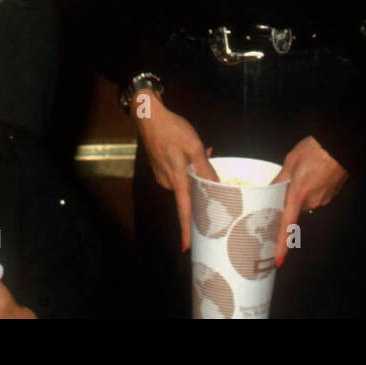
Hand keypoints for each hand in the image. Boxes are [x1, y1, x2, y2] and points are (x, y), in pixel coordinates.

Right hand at [132, 93, 217, 250]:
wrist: (149, 117)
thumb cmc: (173, 130)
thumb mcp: (194, 146)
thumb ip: (205, 167)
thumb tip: (216, 184)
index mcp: (177, 180)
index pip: (183, 210)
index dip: (186, 229)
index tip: (187, 247)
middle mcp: (168, 182)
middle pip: (188, 194)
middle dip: (202, 186)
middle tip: (215, 174)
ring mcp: (162, 175)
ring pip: (184, 181)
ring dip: (196, 171)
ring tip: (206, 153)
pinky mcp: (159, 167)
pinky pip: (178, 173)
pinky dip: (187, 165)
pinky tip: (193, 150)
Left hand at [273, 136, 347, 266]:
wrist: (339, 145)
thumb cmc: (313, 150)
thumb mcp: (291, 161)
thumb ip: (279, 179)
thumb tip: (268, 192)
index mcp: (298, 194)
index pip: (287, 225)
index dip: (282, 244)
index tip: (277, 260)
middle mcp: (311, 202)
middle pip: (295, 209)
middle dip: (290, 200)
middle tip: (289, 182)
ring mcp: (323, 200)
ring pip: (306, 203)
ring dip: (302, 193)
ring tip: (305, 173)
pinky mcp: (332, 196)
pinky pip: (317, 198)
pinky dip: (314, 189)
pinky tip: (315, 175)